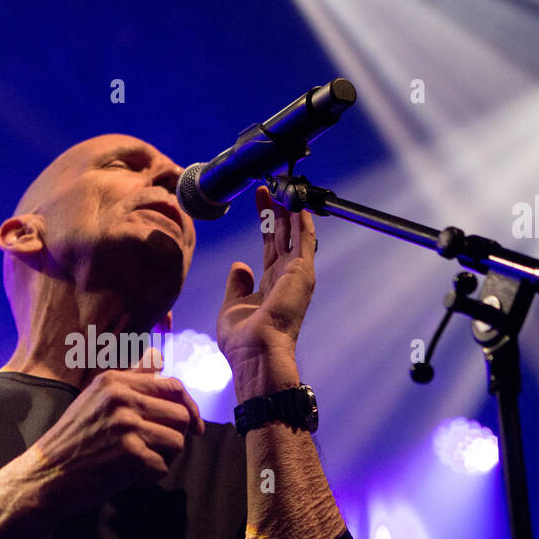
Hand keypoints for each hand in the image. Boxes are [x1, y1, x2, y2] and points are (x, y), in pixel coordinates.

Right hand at [27, 349, 204, 514]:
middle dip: (174, 436)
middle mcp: (120, 397)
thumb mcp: (97, 398)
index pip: (172, 385)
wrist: (44, 475)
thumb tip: (158, 354)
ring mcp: (125, 424)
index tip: (194, 426)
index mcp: (114, 380)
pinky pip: (163, 466)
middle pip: (181, 414)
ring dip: (164, 458)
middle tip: (154, 450)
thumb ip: (132, 378)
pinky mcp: (129, 453)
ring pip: (177, 441)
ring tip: (139, 463)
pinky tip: (128, 476)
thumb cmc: (73, 440)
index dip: (189, 407)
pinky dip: (150, 477)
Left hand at [217, 186, 316, 398]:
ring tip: (286, 185)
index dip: (266, 221)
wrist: (256, 354)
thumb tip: (240, 266)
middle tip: (271, 184)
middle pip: (283, 234)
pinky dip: (303, 220)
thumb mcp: (233, 306)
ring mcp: (296, 275)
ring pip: (295, 233)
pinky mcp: (302, 273)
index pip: (270, 245)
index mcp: (271, 285)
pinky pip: (305, 240)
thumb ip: (237, 285)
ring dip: (291, 209)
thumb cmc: (243, 341)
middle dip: (277, 208)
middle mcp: (286, 278)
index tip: (261, 199)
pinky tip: (299, 202)